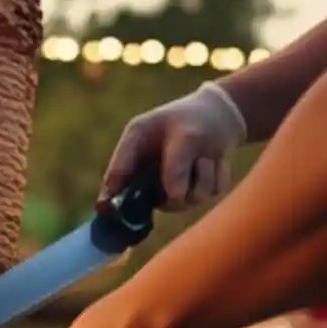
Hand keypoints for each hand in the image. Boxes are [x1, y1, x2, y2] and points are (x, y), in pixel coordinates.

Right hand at [101, 82, 245, 210]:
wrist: (221, 117)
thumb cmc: (195, 119)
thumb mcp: (186, 133)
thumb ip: (176, 163)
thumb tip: (173, 195)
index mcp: (134, 147)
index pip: (116, 176)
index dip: (109, 196)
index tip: (105, 209)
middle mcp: (147, 171)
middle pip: (155, 198)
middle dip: (180, 184)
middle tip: (197, 160)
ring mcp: (168, 184)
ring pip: (186, 200)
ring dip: (204, 176)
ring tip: (205, 155)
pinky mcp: (192, 191)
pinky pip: (208, 195)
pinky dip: (217, 176)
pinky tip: (214, 160)